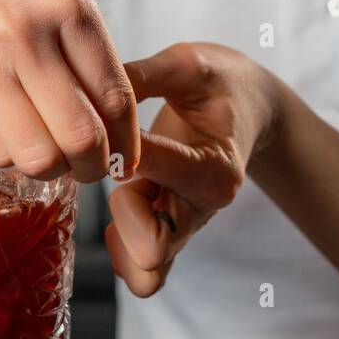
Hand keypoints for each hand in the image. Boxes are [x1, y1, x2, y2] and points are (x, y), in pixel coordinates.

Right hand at [0, 0, 139, 182]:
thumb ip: (85, 50)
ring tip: (48, 157)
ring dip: (50, 170)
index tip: (124, 158)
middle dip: (94, 167)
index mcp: (68, 7)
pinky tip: (10, 138)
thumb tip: (115, 123)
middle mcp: (29, 34)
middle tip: (91, 169)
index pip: (115, 97)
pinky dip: (9, 156)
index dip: (126, 141)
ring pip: (37, 155)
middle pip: (81, 137)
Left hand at [105, 42, 283, 296]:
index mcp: (216, 169)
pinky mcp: (172, 235)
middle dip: (122, 205)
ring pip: (144, 270)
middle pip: (152, 244)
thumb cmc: (219, 83)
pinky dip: (120, 250)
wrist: (250, 107)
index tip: (107, 122)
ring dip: (120, 233)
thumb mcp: (188, 64)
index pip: (155, 170)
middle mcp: (204, 207)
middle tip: (120, 165)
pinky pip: (140, 273)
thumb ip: (143, 76)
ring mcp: (188, 227)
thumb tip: (89, 89)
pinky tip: (120, 202)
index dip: (119, 146)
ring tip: (124, 186)